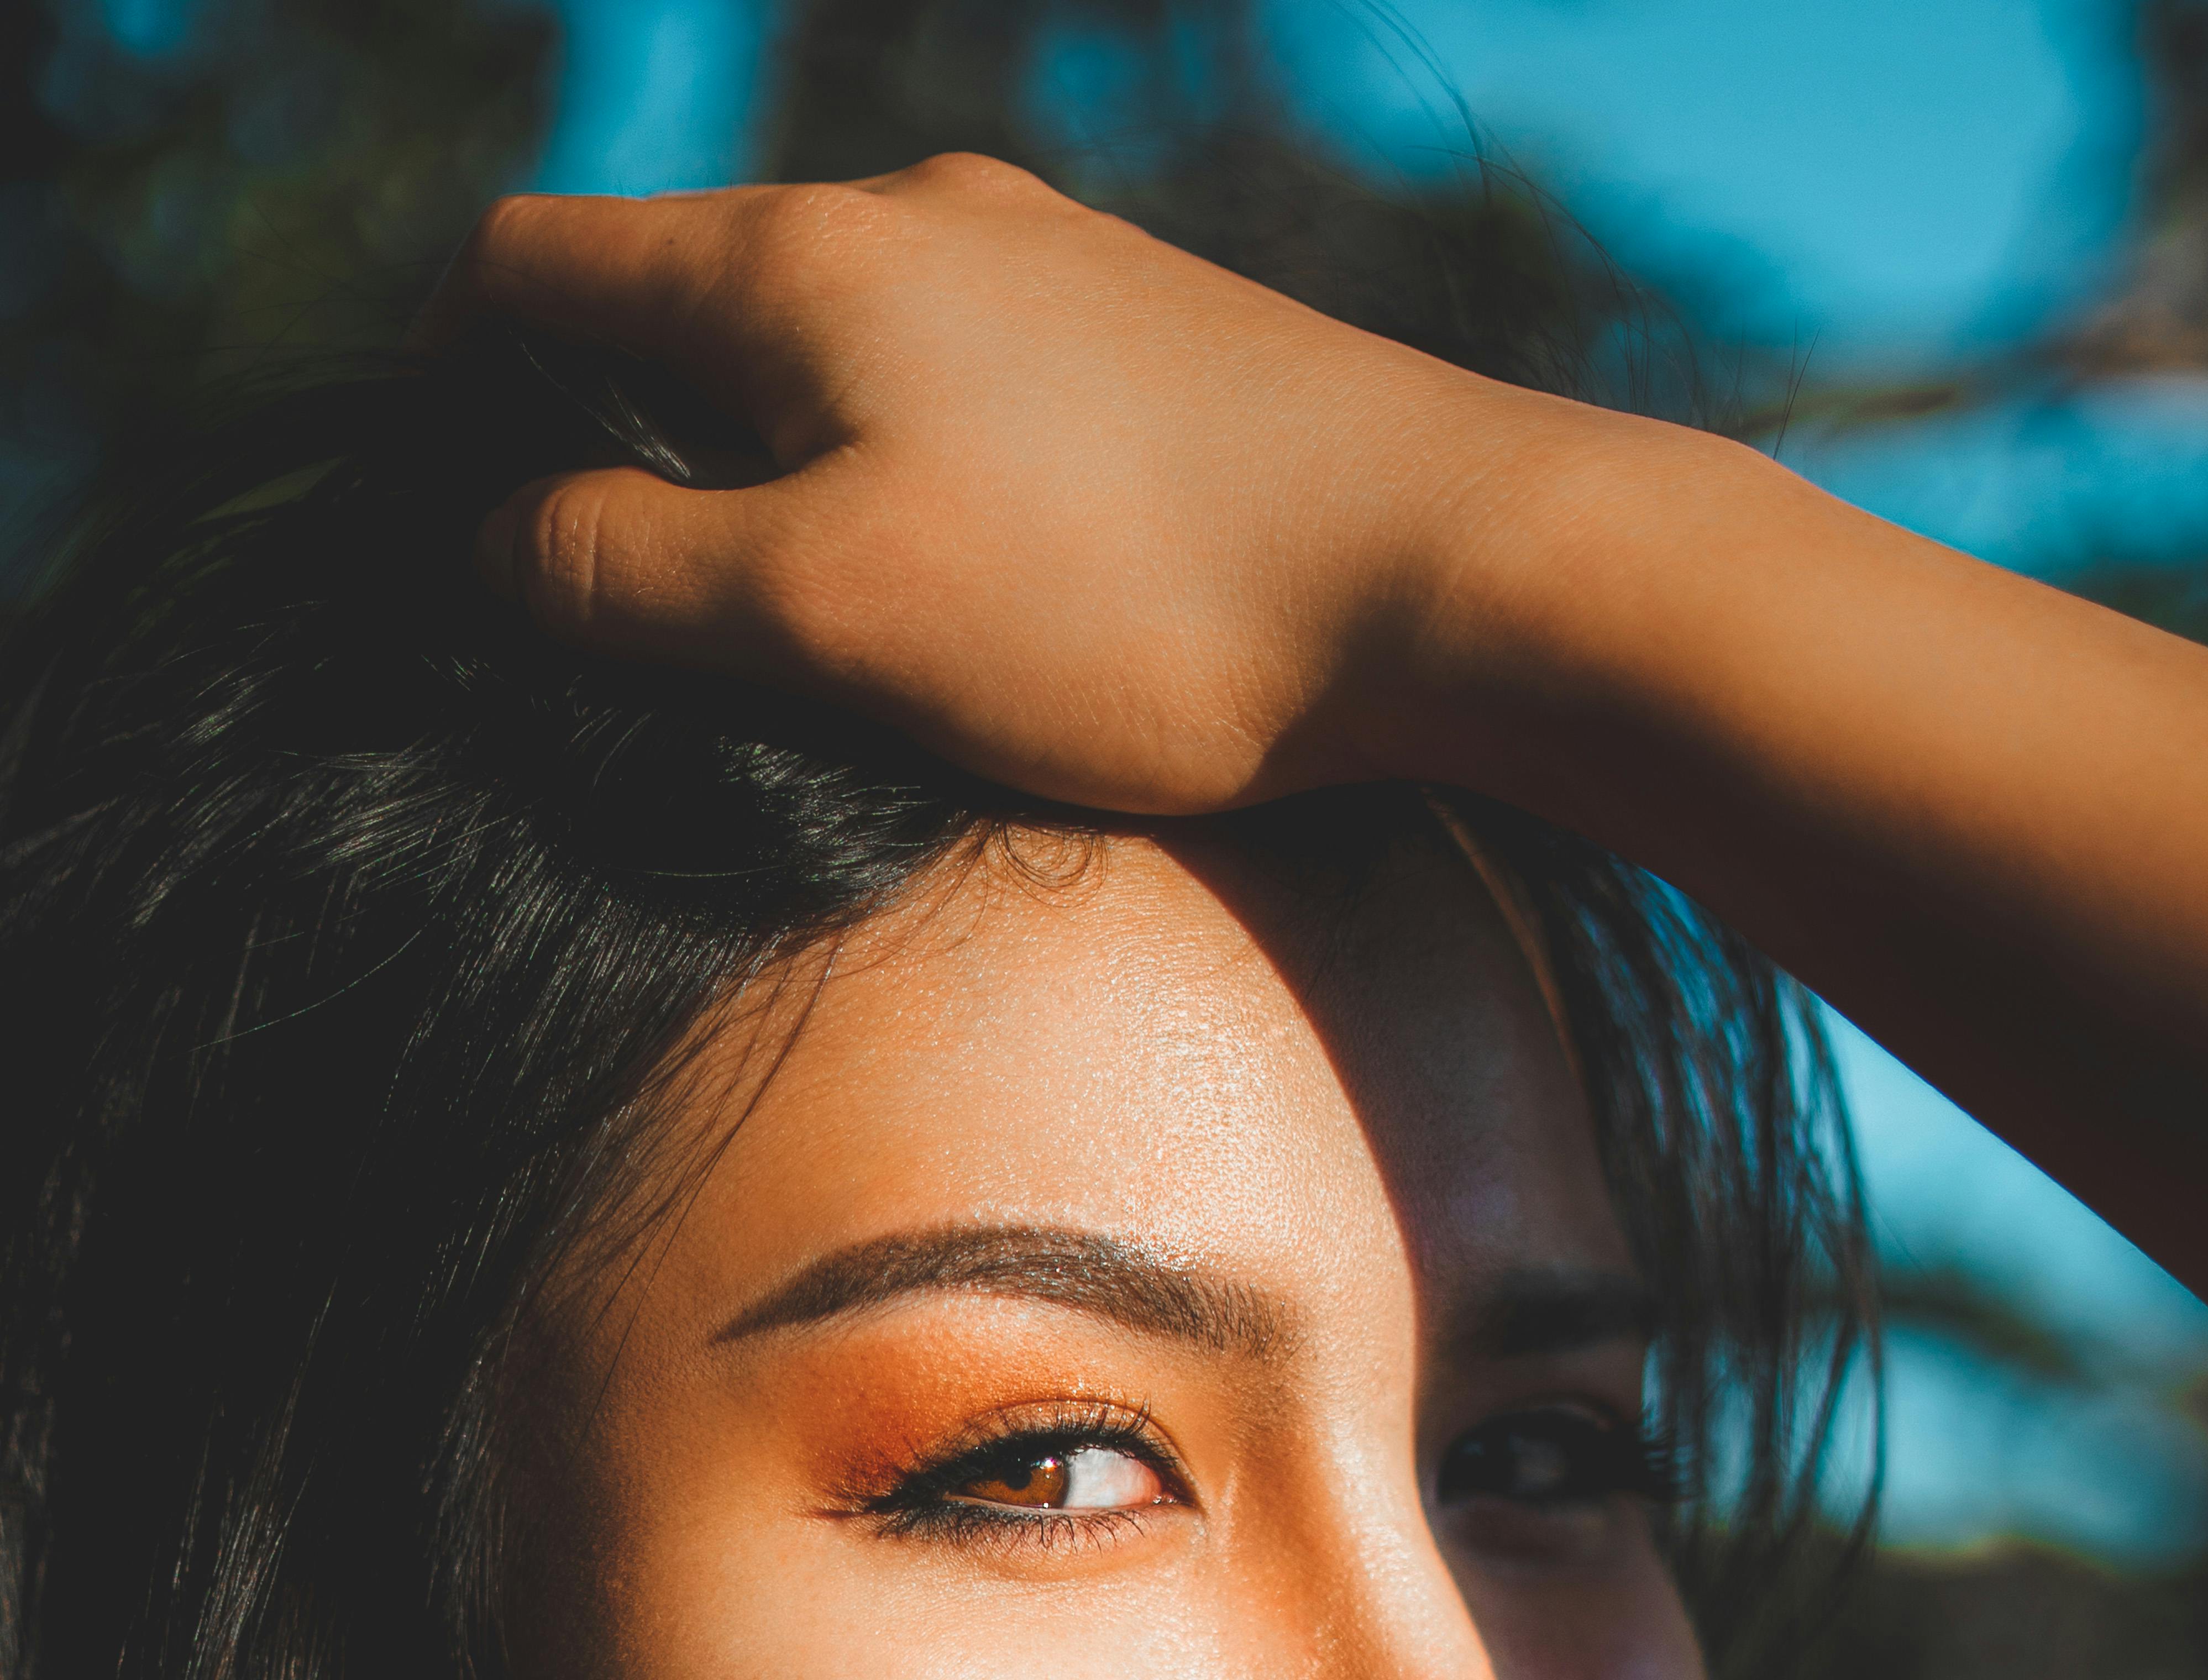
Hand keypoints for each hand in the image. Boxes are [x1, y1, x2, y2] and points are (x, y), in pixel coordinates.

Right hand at [422, 155, 1594, 812]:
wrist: (1451, 572)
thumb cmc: (1131, 605)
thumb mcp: (820, 614)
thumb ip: (622, 569)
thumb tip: (495, 539)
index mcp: (792, 262)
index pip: (529, 269)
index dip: (445, 390)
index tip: (449, 521)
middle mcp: (908, 220)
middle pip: (670, 302)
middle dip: (605, 442)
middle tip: (612, 609)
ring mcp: (1038, 267)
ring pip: (816, 348)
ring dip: (757, 467)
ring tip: (785, 620)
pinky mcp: (1140, 339)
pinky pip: (945, 383)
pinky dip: (888, 471)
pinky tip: (952, 584)